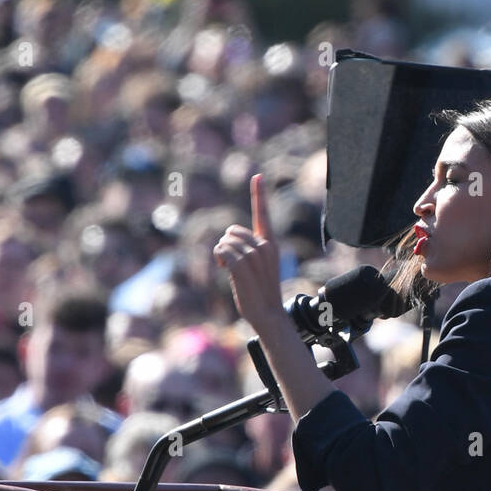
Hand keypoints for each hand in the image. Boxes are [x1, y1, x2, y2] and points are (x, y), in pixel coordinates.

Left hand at [213, 174, 283, 331]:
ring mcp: (254, 256)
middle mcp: (265, 246)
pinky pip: (223, 250)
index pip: (263, 214)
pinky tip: (224, 268)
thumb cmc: (260, 293)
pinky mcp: (242, 266)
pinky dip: (219, 258)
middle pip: (233, 231)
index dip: (259, 194)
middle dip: (227, 244)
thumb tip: (227, 241)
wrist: (268, 315)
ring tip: (230, 269)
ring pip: (226, 241)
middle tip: (232, 264)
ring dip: (222, 254)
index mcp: (271, 244)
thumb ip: (248, 251)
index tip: (257, 176)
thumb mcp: (258, 268)